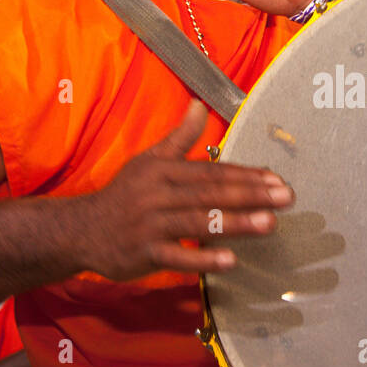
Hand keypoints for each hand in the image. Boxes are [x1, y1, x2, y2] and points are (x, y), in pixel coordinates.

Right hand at [81, 101, 294, 280]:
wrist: (81, 229)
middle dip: (251, 196)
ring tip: (269, 224)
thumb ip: (179, 137)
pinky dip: (203, 260)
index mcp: (163, 170)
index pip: (212, 171)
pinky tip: (230, 260)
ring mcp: (150, 225)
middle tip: (286, 199)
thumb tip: (199, 105)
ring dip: (235, 224)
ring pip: (198, 223)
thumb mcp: (149, 160)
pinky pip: (176, 257)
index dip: (246, 175)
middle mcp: (158, 195)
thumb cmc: (124, 194)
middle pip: (210, 194)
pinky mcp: (143, 254)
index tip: (277, 180)